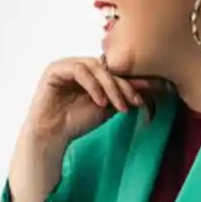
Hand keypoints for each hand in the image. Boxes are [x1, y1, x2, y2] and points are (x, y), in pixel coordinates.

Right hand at [26, 57, 149, 142]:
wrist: (52, 135)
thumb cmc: (76, 122)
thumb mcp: (106, 107)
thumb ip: (121, 94)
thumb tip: (148, 84)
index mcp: (89, 73)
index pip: (113, 71)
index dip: (129, 83)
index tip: (141, 99)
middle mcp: (77, 66)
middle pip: (106, 67)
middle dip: (122, 85)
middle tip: (133, 102)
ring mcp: (65, 66)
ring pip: (95, 66)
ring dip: (110, 85)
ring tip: (117, 105)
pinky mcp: (55, 70)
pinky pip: (79, 71)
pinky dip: (93, 85)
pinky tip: (99, 101)